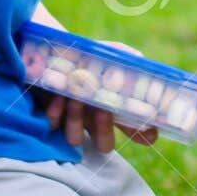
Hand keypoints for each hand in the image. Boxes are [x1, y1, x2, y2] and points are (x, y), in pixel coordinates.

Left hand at [44, 38, 157, 152]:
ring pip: (76, 138)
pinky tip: (58, 96)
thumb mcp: (103, 51)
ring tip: (75, 97)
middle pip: (105, 144)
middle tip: (102, 110)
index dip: (145, 134)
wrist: (47, 55)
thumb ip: (120, 54)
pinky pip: (55, 126)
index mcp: (112, 106)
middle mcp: (93, 119)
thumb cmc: (80, 56)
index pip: (135, 128)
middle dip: (103, 129)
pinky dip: (56, 110)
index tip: (149, 133)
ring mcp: (72, 122)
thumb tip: (139, 58)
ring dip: (76, 118)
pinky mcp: (51, 120)